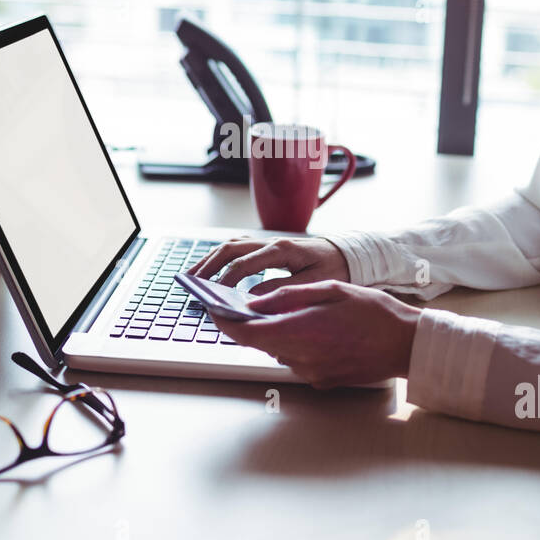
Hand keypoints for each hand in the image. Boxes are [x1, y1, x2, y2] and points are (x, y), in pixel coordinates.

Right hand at [186, 235, 349, 294]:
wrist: (347, 254)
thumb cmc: (333, 268)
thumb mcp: (313, 283)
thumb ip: (283, 290)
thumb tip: (252, 297)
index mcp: (282, 250)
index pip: (244, 264)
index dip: (226, 280)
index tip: (214, 296)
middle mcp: (271, 242)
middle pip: (230, 248)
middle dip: (208, 265)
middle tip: (192, 283)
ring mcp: (268, 242)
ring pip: (231, 246)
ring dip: (211, 259)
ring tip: (193, 276)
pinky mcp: (267, 248)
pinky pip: (238, 248)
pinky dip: (221, 257)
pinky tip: (212, 269)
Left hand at [207, 280, 421, 387]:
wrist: (408, 345)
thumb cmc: (375, 313)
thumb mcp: (332, 290)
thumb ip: (289, 297)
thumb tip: (253, 303)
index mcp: (299, 331)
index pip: (244, 333)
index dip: (223, 322)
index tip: (213, 308)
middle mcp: (300, 357)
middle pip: (258, 344)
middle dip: (249, 325)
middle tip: (246, 305)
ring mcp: (310, 373)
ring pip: (277, 352)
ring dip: (277, 335)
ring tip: (294, 315)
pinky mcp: (322, 382)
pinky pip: (297, 362)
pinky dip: (297, 346)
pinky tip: (317, 332)